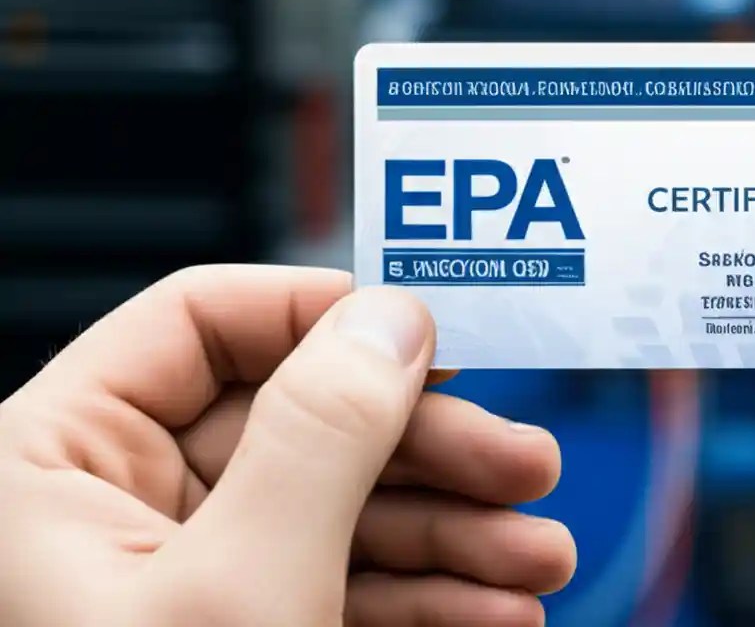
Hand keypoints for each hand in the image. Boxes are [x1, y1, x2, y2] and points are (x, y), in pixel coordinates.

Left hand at [0, 266, 574, 625]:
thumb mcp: (242, 590)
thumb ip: (320, 436)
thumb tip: (391, 321)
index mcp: (55, 462)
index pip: (201, 322)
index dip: (327, 315)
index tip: (438, 335)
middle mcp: (116, 505)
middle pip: (300, 419)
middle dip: (429, 450)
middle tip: (528, 466)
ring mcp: (184, 575)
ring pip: (338, 507)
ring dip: (452, 533)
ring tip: (541, 559)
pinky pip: (342, 586)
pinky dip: (425, 598)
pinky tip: (497, 612)